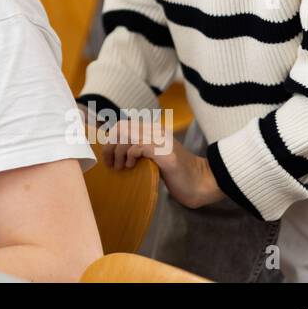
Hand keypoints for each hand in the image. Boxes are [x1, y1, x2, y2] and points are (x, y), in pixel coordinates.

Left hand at [102, 118, 222, 209]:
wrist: (200, 183)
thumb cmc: (177, 174)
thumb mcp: (154, 159)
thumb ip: (140, 151)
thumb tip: (116, 153)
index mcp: (153, 131)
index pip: (123, 125)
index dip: (110, 139)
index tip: (107, 156)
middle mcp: (156, 131)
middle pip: (121, 128)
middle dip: (109, 145)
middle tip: (110, 163)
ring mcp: (160, 140)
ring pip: (127, 136)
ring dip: (118, 153)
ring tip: (120, 167)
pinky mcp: (164, 152)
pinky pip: (138, 147)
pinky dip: (130, 156)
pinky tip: (132, 166)